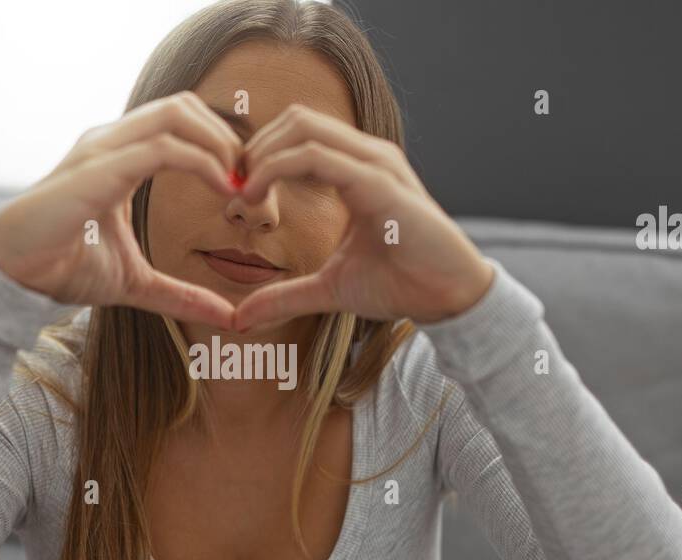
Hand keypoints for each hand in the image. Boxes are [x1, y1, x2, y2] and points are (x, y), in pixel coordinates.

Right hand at [0, 91, 242, 329]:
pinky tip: (223, 190)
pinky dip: (202, 162)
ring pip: (178, 114)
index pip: (181, 120)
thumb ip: (181, 295)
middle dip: (227, 138)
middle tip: (250, 182)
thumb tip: (227, 318)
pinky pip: (163, 148)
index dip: (221, 145)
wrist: (14, 275)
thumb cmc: (63, 267)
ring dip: (220, 145)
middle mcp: (112, 141)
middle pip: (184, 105)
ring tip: (239, 186)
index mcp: (119, 155)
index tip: (246, 186)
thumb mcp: (136, 283)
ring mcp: (104, 148)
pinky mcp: (100, 168)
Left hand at [232, 104, 495, 331]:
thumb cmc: (401, 283)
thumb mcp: (330, 290)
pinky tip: (257, 197)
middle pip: (296, 119)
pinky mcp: (379, 183)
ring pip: (303, 128)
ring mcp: (375, 164)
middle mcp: (367, 156)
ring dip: (261, 156)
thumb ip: (286, 296)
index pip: (299, 134)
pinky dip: (277, 168)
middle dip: (255, 149)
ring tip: (243, 195)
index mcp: (358, 169)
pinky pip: (317, 156)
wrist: (448, 299)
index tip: (236, 197)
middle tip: (233, 192)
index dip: (260, 156)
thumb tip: (241, 319)